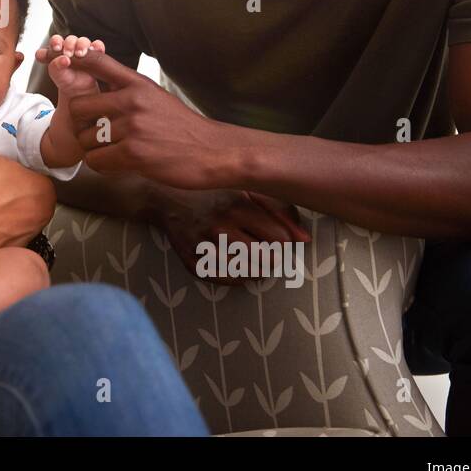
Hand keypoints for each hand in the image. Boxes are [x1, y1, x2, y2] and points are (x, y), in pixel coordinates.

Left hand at [35, 34, 105, 98]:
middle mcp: (71, 47)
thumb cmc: (66, 80)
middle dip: (69, 44)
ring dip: (82, 45)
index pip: (55, 41)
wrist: (79, 90)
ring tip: (80, 54)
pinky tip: (95, 50)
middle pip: (70, 39)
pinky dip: (97, 46)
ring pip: (83, 41)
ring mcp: (83, 49)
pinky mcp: (95, 53)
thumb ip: (56, 67)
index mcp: (58, 50)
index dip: (55, 42)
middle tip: (68, 54)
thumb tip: (63, 59)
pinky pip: (97, 46)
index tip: (56, 48)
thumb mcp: (58, 76)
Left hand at [65, 51, 229, 189]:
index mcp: (137, 84)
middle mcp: (132, 101)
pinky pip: (96, 161)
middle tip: (94, 134)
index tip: (59, 60)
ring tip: (112, 151)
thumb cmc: (181, 126)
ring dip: (93, 150)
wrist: (212, 152)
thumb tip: (96, 84)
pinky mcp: (134, 153)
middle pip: (77, 107)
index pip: (97, 61)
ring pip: (85, 139)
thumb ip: (126, 90)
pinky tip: (117, 164)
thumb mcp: (155, 97)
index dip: (74, 59)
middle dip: (81, 125)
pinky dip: (102, 166)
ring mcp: (132, 127)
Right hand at [158, 189, 309, 282]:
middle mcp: (220, 226)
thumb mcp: (247, 191)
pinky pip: (224, 279)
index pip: (279, 238)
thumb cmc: (214, 193)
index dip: (285, 242)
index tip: (280, 239)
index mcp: (237, 205)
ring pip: (246, 272)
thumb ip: (279, 209)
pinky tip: (238, 267)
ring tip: (256, 260)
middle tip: (269, 253)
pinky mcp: (191, 260)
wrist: (165, 196)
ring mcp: (203, 245)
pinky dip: (237, 278)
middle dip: (273, 259)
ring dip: (257, 270)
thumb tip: (305, 240)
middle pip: (265, 258)